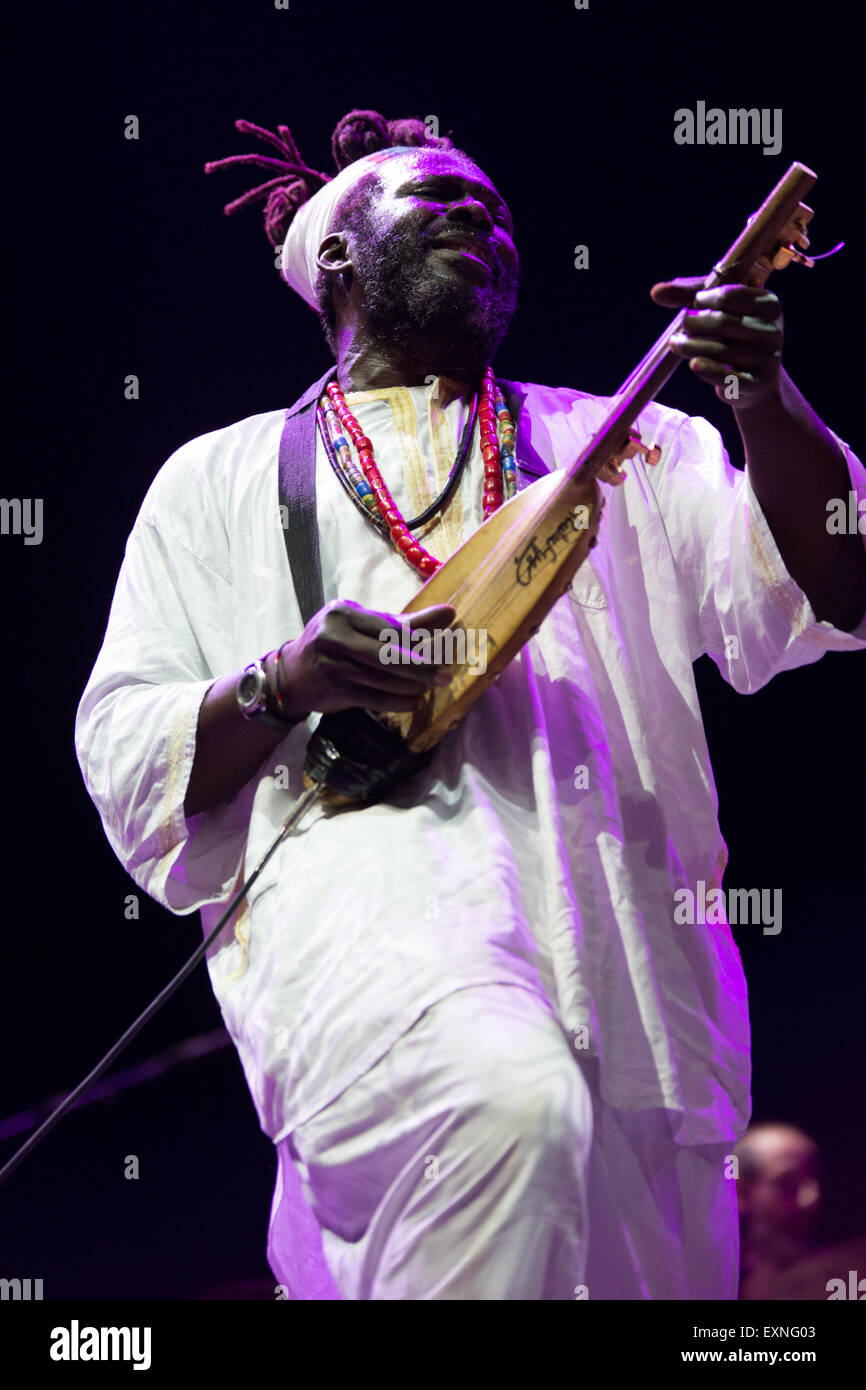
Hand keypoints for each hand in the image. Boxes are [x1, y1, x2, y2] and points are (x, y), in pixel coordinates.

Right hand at [277, 599, 457, 715]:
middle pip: (388, 654)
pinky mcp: (335, 691)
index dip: (419, 640)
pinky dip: (398, 702)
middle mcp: (334, 637)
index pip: (390, 628)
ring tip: (429, 688)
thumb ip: (405, 622)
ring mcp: (333, 665)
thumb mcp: (362, 625)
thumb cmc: (335, 643)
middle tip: (445, 676)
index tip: (446, 647)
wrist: (291, 675)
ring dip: (412, 687)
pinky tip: (413, 701)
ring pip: (384, 679)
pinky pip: (376, 698)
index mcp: (343, 613)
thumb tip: (449, 613)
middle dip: (421, 668)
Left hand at [650, 276, 783, 410]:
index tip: (693, 305)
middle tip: (683, 326)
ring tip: (676, 344)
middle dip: (694, 323)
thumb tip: (656, 292)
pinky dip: (708, 370)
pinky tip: (693, 364)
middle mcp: (773, 330)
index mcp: (769, 303)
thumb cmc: (734, 335)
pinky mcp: (758, 383)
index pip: (730, 296)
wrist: (756, 380)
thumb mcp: (718, 308)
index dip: (704, 299)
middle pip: (722, 322)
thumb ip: (690, 294)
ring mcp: (768, 358)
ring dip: (691, 346)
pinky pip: (728, 377)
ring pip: (721, 351)